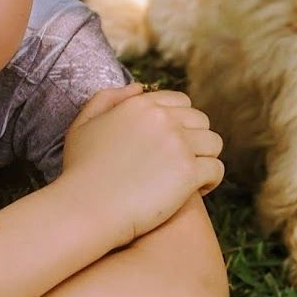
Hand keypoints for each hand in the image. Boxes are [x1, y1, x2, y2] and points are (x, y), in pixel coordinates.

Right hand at [61, 84, 223, 243]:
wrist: (84, 208)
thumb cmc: (80, 172)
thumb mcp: (83, 125)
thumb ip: (107, 99)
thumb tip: (139, 88)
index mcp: (141, 105)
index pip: (181, 102)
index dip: (180, 124)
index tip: (171, 145)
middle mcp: (163, 118)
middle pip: (201, 121)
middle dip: (195, 141)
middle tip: (180, 164)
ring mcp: (178, 144)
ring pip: (213, 143)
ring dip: (205, 159)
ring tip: (190, 178)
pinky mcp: (188, 171)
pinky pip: (216, 169)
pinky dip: (209, 182)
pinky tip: (194, 192)